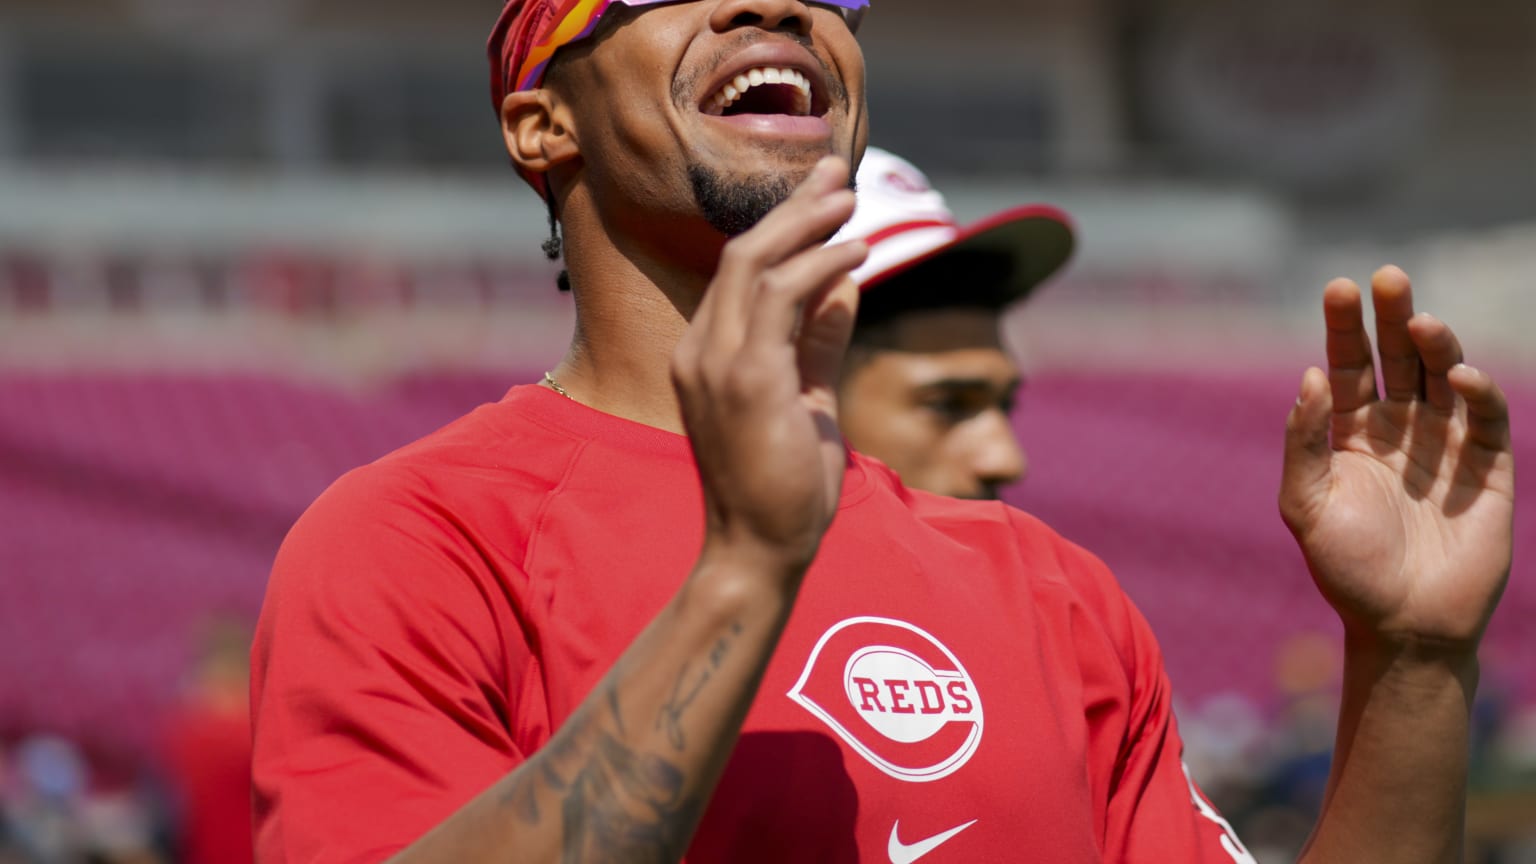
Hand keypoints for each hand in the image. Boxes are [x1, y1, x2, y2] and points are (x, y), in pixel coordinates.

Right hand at [672, 156, 867, 572]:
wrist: (758, 552)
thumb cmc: (782, 488)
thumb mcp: (808, 401)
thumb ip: (820, 343)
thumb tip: (846, 286)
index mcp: (705, 356)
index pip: (740, 272)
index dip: (784, 227)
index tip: (826, 195)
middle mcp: (700, 351)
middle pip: (742, 252)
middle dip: (795, 207)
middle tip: (841, 171)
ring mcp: (716, 364)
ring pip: (753, 262)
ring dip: (808, 224)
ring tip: (854, 199)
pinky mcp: (746, 379)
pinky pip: (781, 297)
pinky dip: (820, 266)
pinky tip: (856, 252)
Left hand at [1279, 266, 1514, 649]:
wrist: (1403, 626)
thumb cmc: (1346, 569)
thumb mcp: (1306, 505)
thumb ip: (1304, 442)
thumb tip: (1309, 375)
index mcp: (1352, 432)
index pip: (1347, 365)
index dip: (1345, 327)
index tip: (1339, 286)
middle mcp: (1400, 429)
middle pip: (1398, 358)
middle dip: (1394, 317)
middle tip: (1388, 277)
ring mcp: (1445, 445)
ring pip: (1443, 378)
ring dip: (1436, 346)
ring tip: (1420, 323)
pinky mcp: (1487, 468)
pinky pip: (1484, 418)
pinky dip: (1476, 393)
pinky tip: (1458, 376)